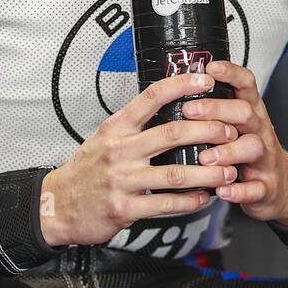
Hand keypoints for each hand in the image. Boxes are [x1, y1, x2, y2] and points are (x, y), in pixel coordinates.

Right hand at [40, 72, 241, 246]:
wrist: (57, 204)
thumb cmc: (86, 170)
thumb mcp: (104, 137)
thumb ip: (133, 125)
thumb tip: (169, 106)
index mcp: (116, 127)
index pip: (152, 97)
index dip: (181, 86)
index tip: (205, 80)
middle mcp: (119, 150)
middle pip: (172, 133)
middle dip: (208, 131)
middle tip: (230, 132)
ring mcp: (122, 179)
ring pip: (176, 173)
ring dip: (208, 173)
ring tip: (229, 172)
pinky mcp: (125, 208)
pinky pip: (166, 204)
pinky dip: (190, 201)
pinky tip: (204, 197)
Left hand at [181, 61, 287, 224]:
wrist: (280, 185)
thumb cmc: (247, 150)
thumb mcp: (236, 124)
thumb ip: (214, 109)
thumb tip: (177, 89)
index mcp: (250, 112)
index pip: (245, 84)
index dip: (230, 73)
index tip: (209, 67)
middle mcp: (260, 130)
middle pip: (245, 111)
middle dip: (217, 109)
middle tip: (189, 111)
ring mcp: (265, 158)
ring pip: (253, 146)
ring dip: (227, 151)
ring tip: (205, 157)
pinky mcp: (266, 185)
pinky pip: (255, 187)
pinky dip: (238, 190)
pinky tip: (221, 190)